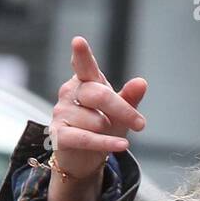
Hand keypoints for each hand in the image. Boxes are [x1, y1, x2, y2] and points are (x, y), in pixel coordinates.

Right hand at [49, 36, 147, 181]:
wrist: (84, 158)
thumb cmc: (102, 129)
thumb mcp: (120, 113)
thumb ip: (130, 97)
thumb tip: (141, 82)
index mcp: (85, 82)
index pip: (84, 66)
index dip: (82, 55)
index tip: (78, 42)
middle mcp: (70, 92)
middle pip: (100, 95)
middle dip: (123, 110)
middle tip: (140, 124)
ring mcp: (61, 112)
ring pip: (96, 121)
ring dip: (108, 132)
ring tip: (103, 135)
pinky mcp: (58, 134)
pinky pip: (86, 138)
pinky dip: (106, 143)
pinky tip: (122, 145)